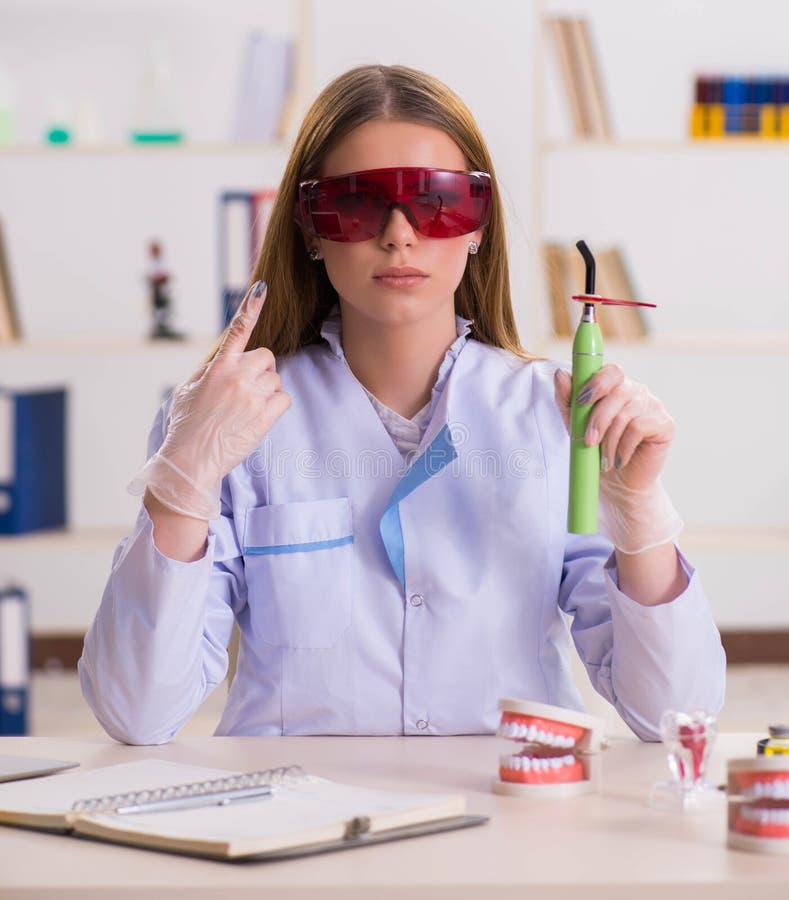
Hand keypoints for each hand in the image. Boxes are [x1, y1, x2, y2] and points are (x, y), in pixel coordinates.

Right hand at [128, 280, 290, 519]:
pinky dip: (275, 407)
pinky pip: (284, 399)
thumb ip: (209, 370)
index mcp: (217, 366)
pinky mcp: (265, 415)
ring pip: (276, 379)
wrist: (191, 460)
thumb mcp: (188, 390)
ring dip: (266, 391)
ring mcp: (252, 395)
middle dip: (261, 370)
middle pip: (267, 357)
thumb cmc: (186, 426)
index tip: (262, 286)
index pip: (237, 330)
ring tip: (246, 409)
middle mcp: (236, 376)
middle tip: (246, 390)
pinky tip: (258, 418)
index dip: (251, 306)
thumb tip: (222, 360)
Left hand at [553, 363, 674, 490]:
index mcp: (616, 387)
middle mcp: (637, 392)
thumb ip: (567, 400)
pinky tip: (619, 460)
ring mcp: (654, 406)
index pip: (611, 372)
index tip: (581, 402)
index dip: (596, 383)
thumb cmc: (597, 450)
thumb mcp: (575, 425)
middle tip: (588, 442)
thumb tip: (560, 374)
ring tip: (604, 459)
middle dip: (597, 420)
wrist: (618, 483)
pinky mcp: (665, 424)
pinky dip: (624, 447)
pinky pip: (639, 428)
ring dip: (609, 440)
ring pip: (625, 414)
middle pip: (616, 394)